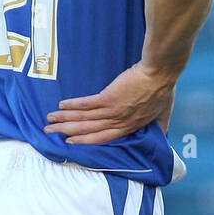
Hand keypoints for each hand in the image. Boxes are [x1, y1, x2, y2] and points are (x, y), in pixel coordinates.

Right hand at [44, 61, 175, 143]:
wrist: (160, 72)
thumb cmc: (163, 89)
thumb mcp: (163, 112)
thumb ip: (159, 124)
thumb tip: (163, 133)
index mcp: (131, 127)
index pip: (104, 138)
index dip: (85, 141)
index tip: (70, 142)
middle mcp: (119, 122)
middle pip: (89, 131)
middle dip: (67, 133)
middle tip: (50, 134)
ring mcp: (113, 111)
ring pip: (84, 119)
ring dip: (65, 120)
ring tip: (50, 121)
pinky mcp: (108, 98)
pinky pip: (86, 104)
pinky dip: (73, 106)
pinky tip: (61, 106)